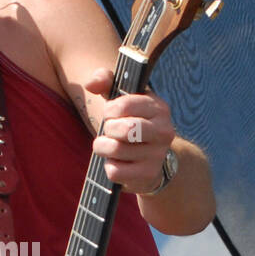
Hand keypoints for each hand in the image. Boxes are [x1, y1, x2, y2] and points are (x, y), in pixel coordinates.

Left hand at [84, 68, 175, 193]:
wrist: (151, 158)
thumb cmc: (130, 121)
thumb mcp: (121, 98)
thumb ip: (105, 81)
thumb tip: (90, 84)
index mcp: (159, 107)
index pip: (124, 105)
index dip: (109, 110)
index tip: (110, 114)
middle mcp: (164, 130)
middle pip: (124, 129)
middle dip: (107, 129)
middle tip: (109, 131)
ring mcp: (158, 154)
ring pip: (116, 150)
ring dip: (103, 148)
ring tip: (108, 146)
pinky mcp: (148, 174)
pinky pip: (116, 171)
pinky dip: (109, 166)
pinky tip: (116, 162)